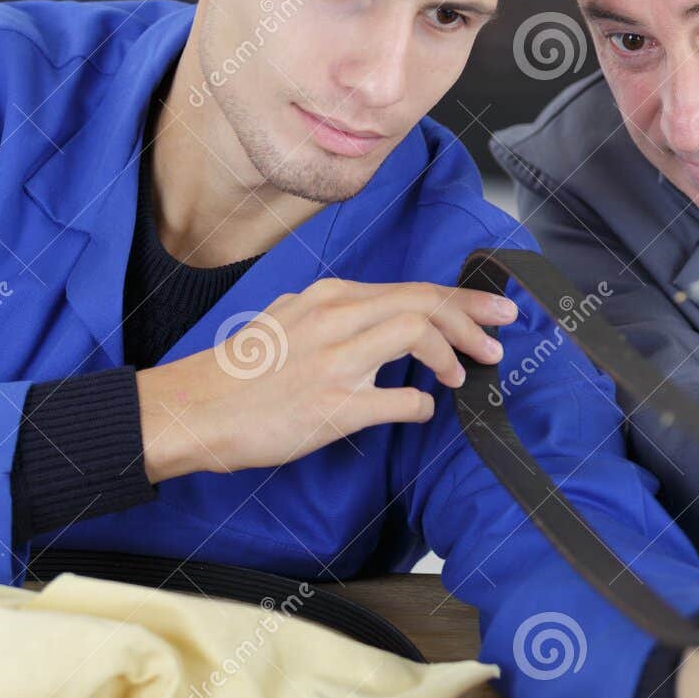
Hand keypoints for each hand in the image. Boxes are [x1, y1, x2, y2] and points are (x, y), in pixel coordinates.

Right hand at [136, 278, 517, 479]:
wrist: (198, 407)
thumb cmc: (242, 371)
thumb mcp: (290, 320)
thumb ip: (337, 316)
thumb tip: (379, 327)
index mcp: (329, 297)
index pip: (411, 289)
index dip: (460, 301)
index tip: (491, 311)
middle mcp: (336, 317)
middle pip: (424, 304)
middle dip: (473, 318)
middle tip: (500, 337)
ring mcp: (335, 360)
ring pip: (417, 334)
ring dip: (453, 354)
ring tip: (463, 374)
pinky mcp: (333, 404)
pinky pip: (397, 399)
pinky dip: (420, 402)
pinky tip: (422, 408)